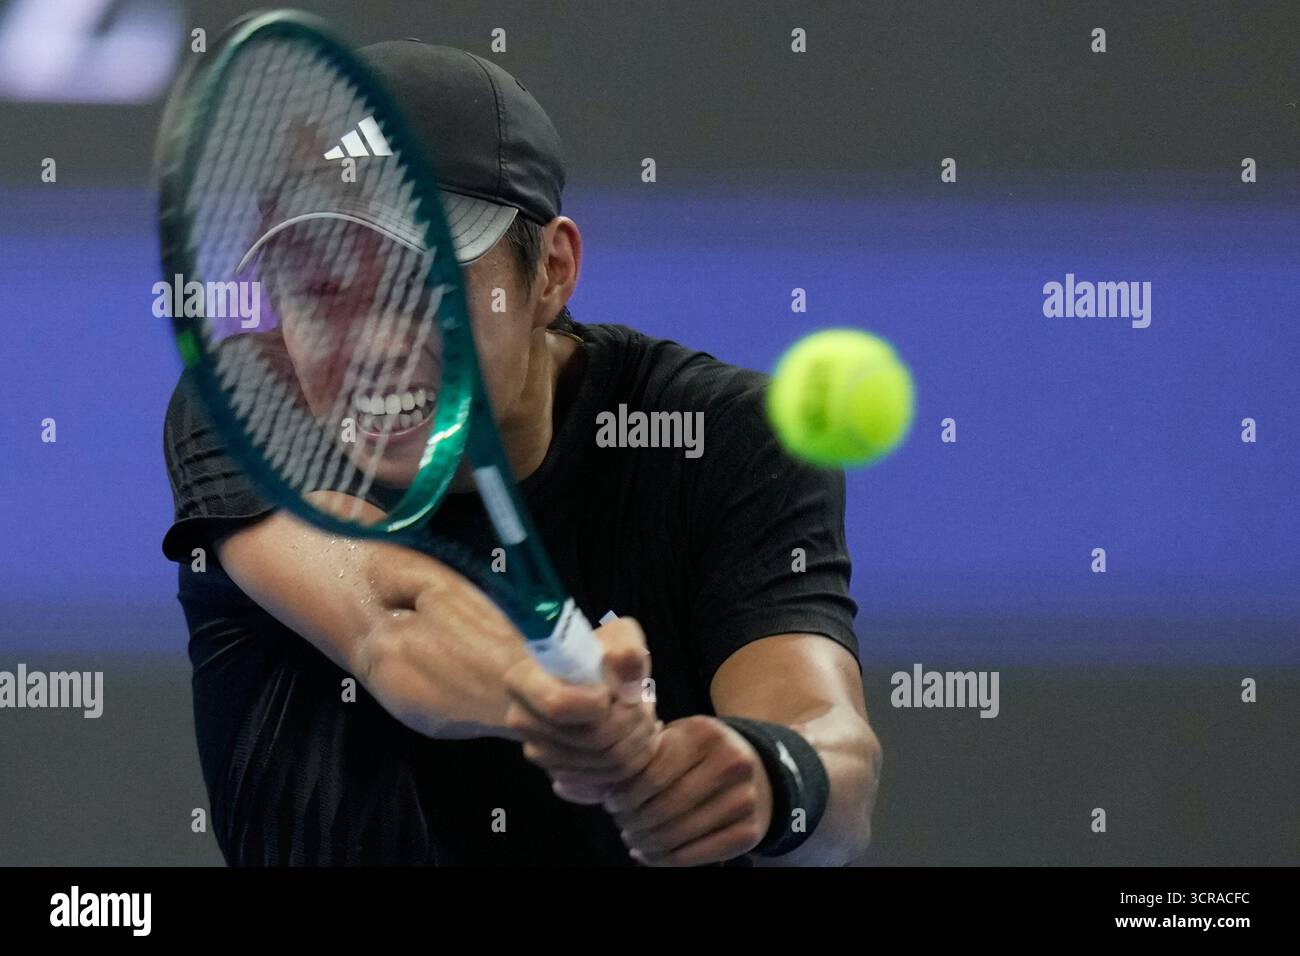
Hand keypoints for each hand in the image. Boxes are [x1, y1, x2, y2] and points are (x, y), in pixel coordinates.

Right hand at [505, 616, 660, 804]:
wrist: (583, 680)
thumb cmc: (598, 654)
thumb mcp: (617, 638)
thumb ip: (626, 650)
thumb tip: (624, 662)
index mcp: (523, 679)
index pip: (558, 706)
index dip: (598, 704)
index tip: (614, 690)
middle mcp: (522, 719)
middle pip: (591, 739)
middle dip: (633, 721)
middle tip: (645, 702)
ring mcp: (539, 751)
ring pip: (605, 763)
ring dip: (638, 740)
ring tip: (644, 716)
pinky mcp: (561, 773)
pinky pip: (607, 780)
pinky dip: (632, 760)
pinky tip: (636, 736)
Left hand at [603, 716, 773, 865]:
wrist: (753, 769)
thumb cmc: (697, 753)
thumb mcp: (672, 739)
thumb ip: (637, 758)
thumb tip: (583, 789)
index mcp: (705, 734)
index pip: (652, 776)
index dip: (624, 795)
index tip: (611, 802)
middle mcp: (732, 764)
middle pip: (663, 809)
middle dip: (632, 822)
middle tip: (621, 823)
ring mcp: (745, 800)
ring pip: (676, 836)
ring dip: (645, 844)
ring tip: (633, 839)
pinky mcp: (750, 831)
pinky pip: (696, 857)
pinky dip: (665, 861)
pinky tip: (651, 854)